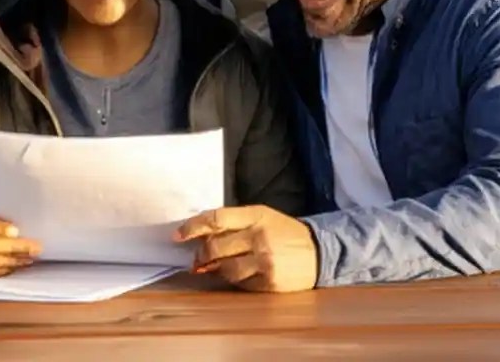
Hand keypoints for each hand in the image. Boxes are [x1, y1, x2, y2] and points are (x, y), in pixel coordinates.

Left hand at [173, 205, 317, 292]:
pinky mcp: (269, 281)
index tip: (178, 235)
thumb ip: (234, 223)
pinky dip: (235, 281)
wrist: (321, 252)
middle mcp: (259, 237)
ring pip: (225, 269)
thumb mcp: (263, 217)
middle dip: (201, 255)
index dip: (193, 226)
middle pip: (215, 247)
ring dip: (217, 270)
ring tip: (219, 267)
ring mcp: (265, 261)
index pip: (216, 219)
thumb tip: (201, 237)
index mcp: (256, 216)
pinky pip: (240, 284)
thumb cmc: (285, 232)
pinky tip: (241, 275)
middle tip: (198, 259)